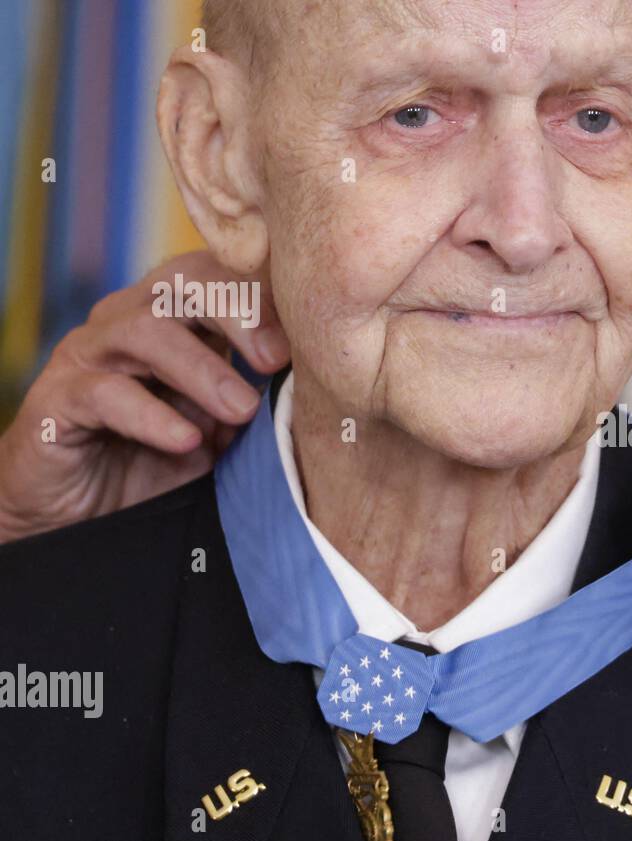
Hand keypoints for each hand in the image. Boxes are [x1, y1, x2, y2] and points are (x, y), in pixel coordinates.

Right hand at [0, 251, 288, 543]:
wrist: (86, 513)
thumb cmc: (163, 458)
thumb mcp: (224, 426)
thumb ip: (259, 397)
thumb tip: (313, 385)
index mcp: (176, 316)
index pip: (220, 273)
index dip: (263, 292)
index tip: (308, 331)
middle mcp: (129, 320)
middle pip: (182, 283)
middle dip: (236, 313)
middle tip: (277, 359)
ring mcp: (88, 354)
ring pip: (144, 331)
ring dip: (201, 369)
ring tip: (240, 410)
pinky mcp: (56, 398)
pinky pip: (104, 392)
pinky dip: (151, 416)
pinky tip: (187, 441)